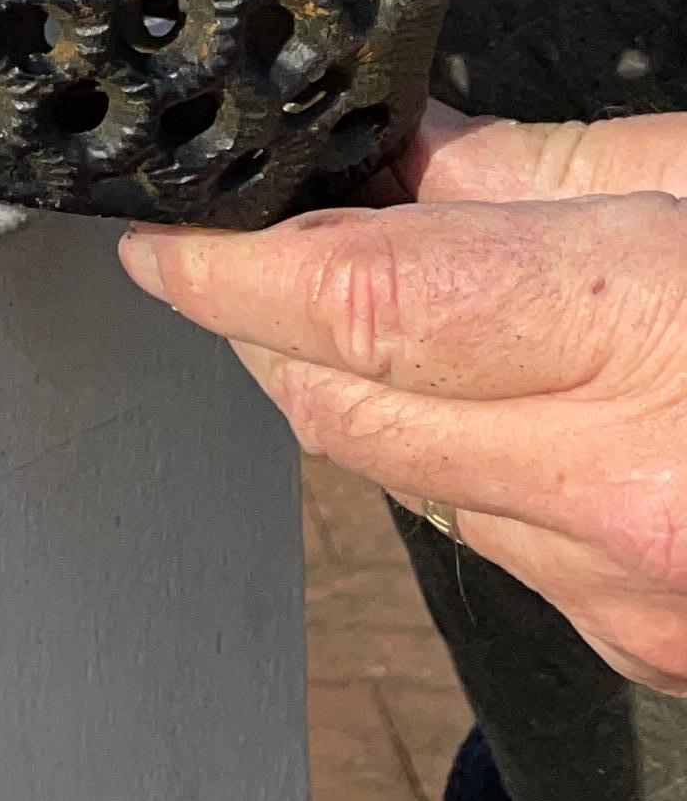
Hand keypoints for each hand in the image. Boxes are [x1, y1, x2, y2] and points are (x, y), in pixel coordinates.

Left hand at [119, 108, 686, 691]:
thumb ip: (543, 172)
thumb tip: (396, 154)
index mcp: (631, 341)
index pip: (348, 303)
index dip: (225, 267)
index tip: (161, 239)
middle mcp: (614, 494)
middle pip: (341, 408)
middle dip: (264, 323)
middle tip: (254, 246)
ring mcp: (626, 591)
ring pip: (402, 483)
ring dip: (363, 393)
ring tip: (398, 305)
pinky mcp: (643, 646)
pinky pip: (493, 545)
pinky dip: (466, 466)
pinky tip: (502, 402)